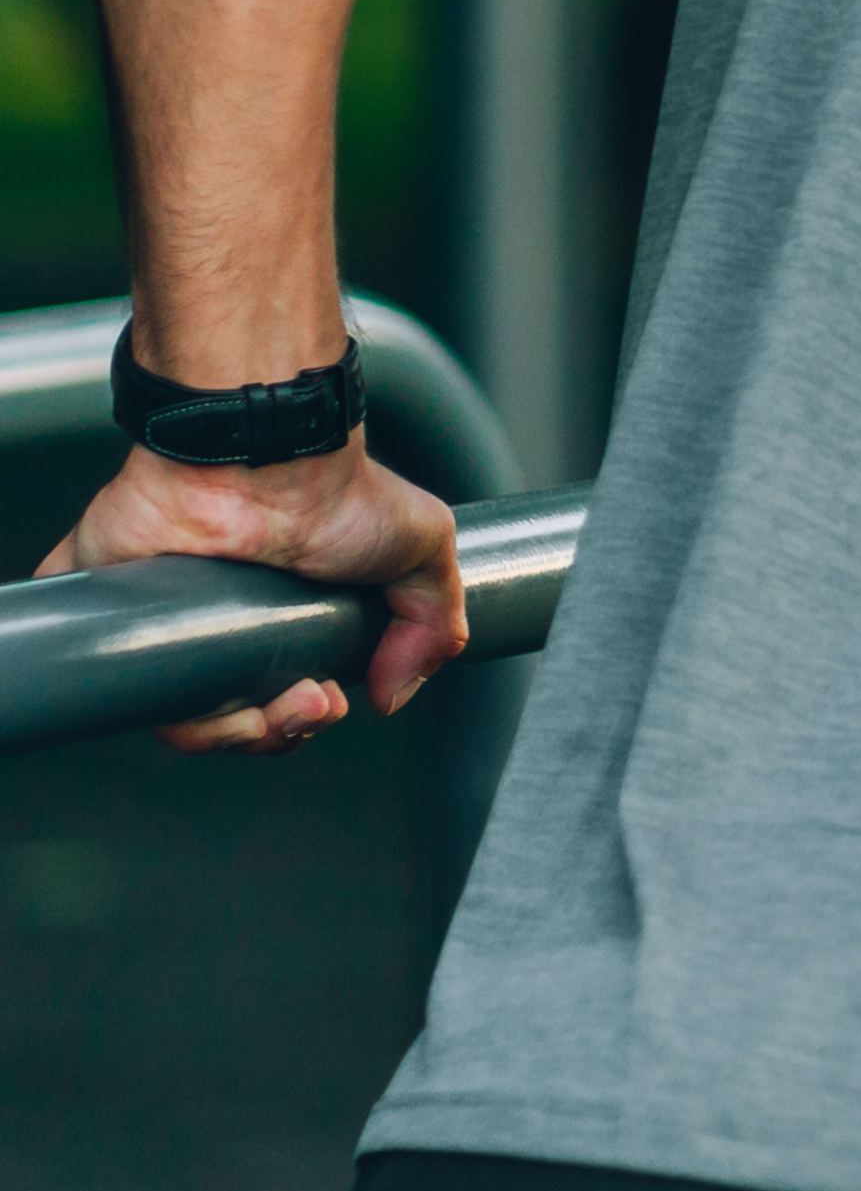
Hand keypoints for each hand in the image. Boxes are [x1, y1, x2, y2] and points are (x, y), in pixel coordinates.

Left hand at [35, 442, 466, 751]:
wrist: (266, 457)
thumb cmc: (335, 490)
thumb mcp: (423, 548)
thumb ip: (432, 621)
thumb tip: (397, 690)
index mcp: (279, 614)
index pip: (278, 696)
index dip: (302, 718)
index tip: (331, 704)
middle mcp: (218, 619)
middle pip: (228, 717)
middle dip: (277, 732)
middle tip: (310, 708)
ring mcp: (158, 615)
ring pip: (171, 712)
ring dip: (226, 734)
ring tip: (275, 711)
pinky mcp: (102, 601)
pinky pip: (97, 676)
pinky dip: (139, 700)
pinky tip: (193, 698)